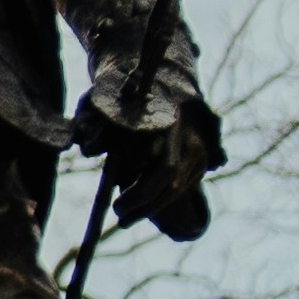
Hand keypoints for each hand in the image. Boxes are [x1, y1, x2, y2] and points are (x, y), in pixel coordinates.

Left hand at [85, 72, 223, 246]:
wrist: (167, 78)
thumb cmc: (135, 97)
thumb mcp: (120, 112)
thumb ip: (109, 134)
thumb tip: (95, 158)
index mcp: (174, 127)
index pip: (164, 171)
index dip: (140, 193)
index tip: (117, 207)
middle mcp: (193, 142)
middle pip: (171, 186)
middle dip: (144, 207)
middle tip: (119, 217)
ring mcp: (201, 153)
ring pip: (177, 190)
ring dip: (150, 208)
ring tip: (125, 220)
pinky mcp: (203, 161)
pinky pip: (182, 187)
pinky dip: (160, 200)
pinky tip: (141, 208)